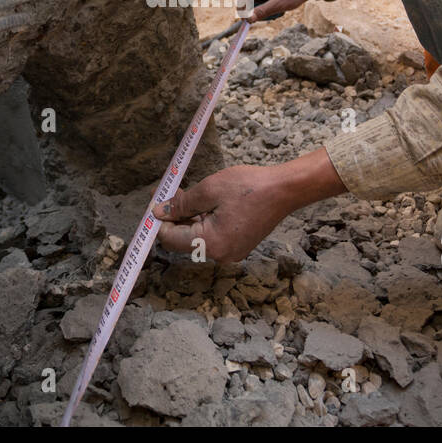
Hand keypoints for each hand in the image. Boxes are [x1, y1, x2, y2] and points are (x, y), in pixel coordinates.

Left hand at [154, 165, 291, 263]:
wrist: (284, 190)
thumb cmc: (249, 187)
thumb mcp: (209, 189)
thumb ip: (182, 203)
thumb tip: (159, 212)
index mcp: (211, 243)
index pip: (171, 239)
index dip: (160, 221)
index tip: (156, 201)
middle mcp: (220, 255)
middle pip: (184, 240)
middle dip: (174, 218)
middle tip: (170, 192)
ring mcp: (231, 252)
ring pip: (198, 238)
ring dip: (189, 218)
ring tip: (187, 194)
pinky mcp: (239, 246)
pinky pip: (213, 237)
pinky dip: (204, 222)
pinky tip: (205, 204)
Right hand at [240, 0, 309, 22]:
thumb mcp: (278, 5)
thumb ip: (262, 12)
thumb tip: (248, 19)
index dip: (242, 10)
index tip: (247, 20)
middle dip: (250, 10)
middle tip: (258, 18)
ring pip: (252, 0)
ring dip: (257, 9)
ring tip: (271, 13)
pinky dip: (263, 6)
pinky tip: (273, 9)